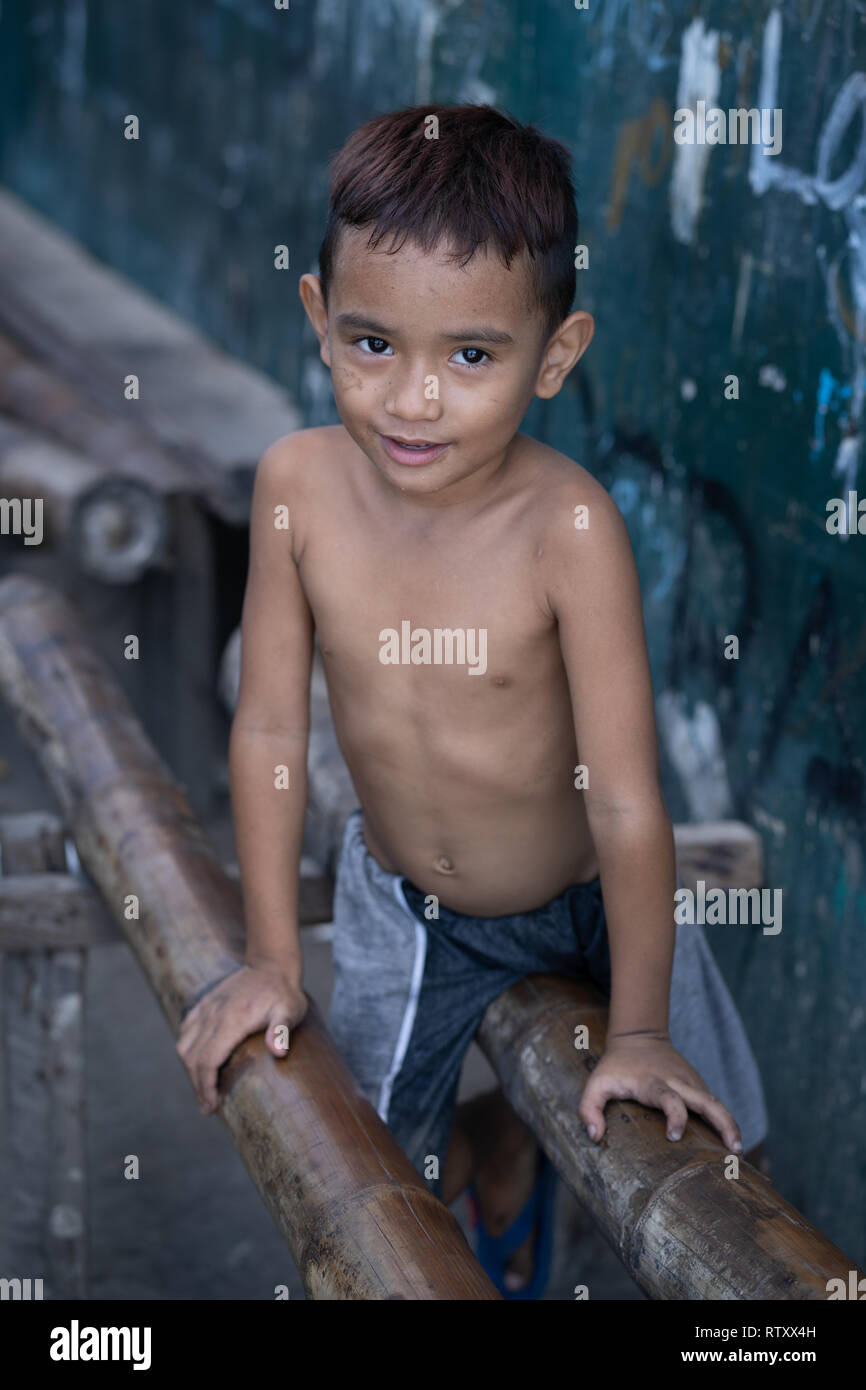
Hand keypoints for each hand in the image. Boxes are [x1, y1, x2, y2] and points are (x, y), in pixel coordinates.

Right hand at [176, 962, 307, 1114]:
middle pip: (193, 1058)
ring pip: (184, 1046)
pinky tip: (196, 1062)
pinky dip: (186, 1050)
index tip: (212, 1105)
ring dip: (190, 1070)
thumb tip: (278, 1051)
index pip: (207, 1060)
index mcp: (232, 1021)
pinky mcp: (205, 1004)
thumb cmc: (284, 993)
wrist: (271, 964)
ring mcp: (207, 1009)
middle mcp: (214, 1015)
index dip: (206, 1086)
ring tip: (203, 1088)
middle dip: (197, 1085)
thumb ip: (282, 1029)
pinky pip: (186, 1030)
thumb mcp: (291, 1010)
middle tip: (208, 1105)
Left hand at [578, 1031, 742, 1152]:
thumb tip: (595, 1136)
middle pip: (705, 1100)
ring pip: (715, 1102)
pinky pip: (714, 1103)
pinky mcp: (697, 1085)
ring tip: (738, 1151)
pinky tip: (731, 1141)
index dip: (674, 1116)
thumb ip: (588, 1109)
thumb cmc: (615, 1067)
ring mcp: (690, 1082)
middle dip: (721, 1122)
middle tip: (732, 1149)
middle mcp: (677, 1082)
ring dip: (730, 1123)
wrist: (638, 1037)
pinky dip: (725, 1120)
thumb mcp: (595, 1084)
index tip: (674, 1135)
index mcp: (653, 1083)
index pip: (669, 1098)